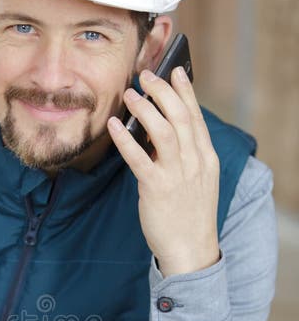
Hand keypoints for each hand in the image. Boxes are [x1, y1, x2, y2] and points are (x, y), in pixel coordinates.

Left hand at [107, 67, 220, 276]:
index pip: (196, 116)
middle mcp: (195, 162)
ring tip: (130, 94)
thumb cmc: (189, 214)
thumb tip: (160, 130)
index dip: (185, 91)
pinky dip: (125, 139)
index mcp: (206, 158)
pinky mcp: (157, 188)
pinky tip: (114, 125)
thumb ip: (185, 155)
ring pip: (164, 131)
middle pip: (180, 116)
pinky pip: (139, 158)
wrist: (190, 250)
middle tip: (145, 75)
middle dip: (162, 91)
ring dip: (145, 109)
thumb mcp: (198, 180)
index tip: (175, 71)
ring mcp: (177, 175)